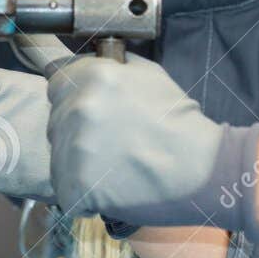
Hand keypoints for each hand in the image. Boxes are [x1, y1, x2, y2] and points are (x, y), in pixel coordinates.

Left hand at [46, 53, 258, 235]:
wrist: (202, 168)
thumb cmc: (180, 123)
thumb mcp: (150, 74)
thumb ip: (111, 67)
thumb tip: (89, 63)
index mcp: (93, 77)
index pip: (56, 81)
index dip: (72, 96)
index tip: (89, 111)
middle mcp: (78, 108)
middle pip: (57, 120)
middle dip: (76, 130)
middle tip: (111, 143)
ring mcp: (74, 149)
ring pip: (60, 156)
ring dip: (79, 163)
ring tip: (115, 168)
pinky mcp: (76, 187)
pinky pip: (68, 190)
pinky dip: (85, 194)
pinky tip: (112, 189)